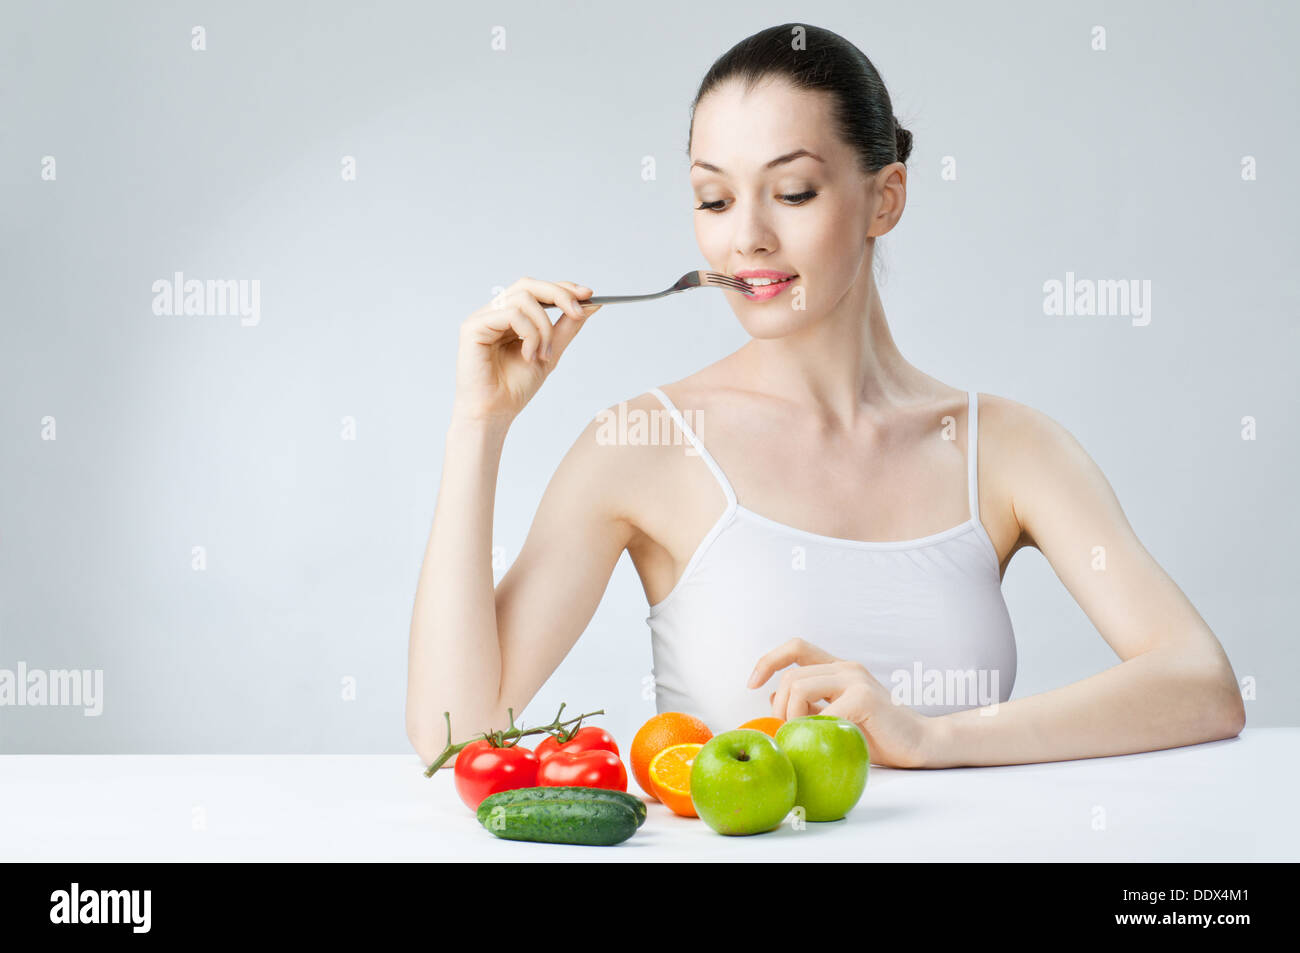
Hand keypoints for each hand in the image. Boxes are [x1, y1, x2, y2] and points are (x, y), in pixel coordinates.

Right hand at [453, 277, 602, 424]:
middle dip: (559, 295)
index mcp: (509, 316)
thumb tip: (591, 304)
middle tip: (578, 313)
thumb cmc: (515, 387)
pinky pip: (511, 314)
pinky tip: (528, 356)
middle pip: (528, 284)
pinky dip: (529, 334)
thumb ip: (567, 327)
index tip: (588, 295)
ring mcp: (482, 318)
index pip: (536, 289)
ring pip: (523, 299)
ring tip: (544, 355)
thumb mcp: (551, 352)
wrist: (495, 412)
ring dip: (544, 327)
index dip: (562, 288)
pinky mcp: (473, 327)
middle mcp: (494, 313)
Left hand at [748, 638, 939, 768]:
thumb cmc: (879, 735)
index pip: (795, 648)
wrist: (922, 743)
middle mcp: (846, 668)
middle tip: (787, 731)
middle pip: (790, 675)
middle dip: (779, 707)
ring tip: (803, 736)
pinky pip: (823, 711)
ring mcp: (856, 680)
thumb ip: (810, 706)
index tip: (752, 684)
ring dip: (790, 716)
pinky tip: (826, 742)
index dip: (768, 661)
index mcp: (838, 669)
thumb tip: (773, 701)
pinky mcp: (865, 698)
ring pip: (799, 686)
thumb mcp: (835, 718)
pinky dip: (815, 729)